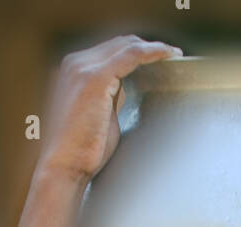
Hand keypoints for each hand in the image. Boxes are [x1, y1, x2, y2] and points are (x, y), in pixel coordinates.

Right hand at [37, 35, 181, 183]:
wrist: (64, 167)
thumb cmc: (82, 151)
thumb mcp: (99, 115)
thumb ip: (110, 97)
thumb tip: (125, 90)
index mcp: (74, 70)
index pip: (110, 50)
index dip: (137, 51)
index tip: (161, 58)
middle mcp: (76, 63)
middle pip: (119, 44)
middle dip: (147, 47)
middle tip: (173, 56)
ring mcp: (83, 68)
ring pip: (126, 45)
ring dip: (153, 48)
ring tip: (175, 54)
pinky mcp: (95, 78)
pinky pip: (131, 55)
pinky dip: (152, 52)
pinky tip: (169, 55)